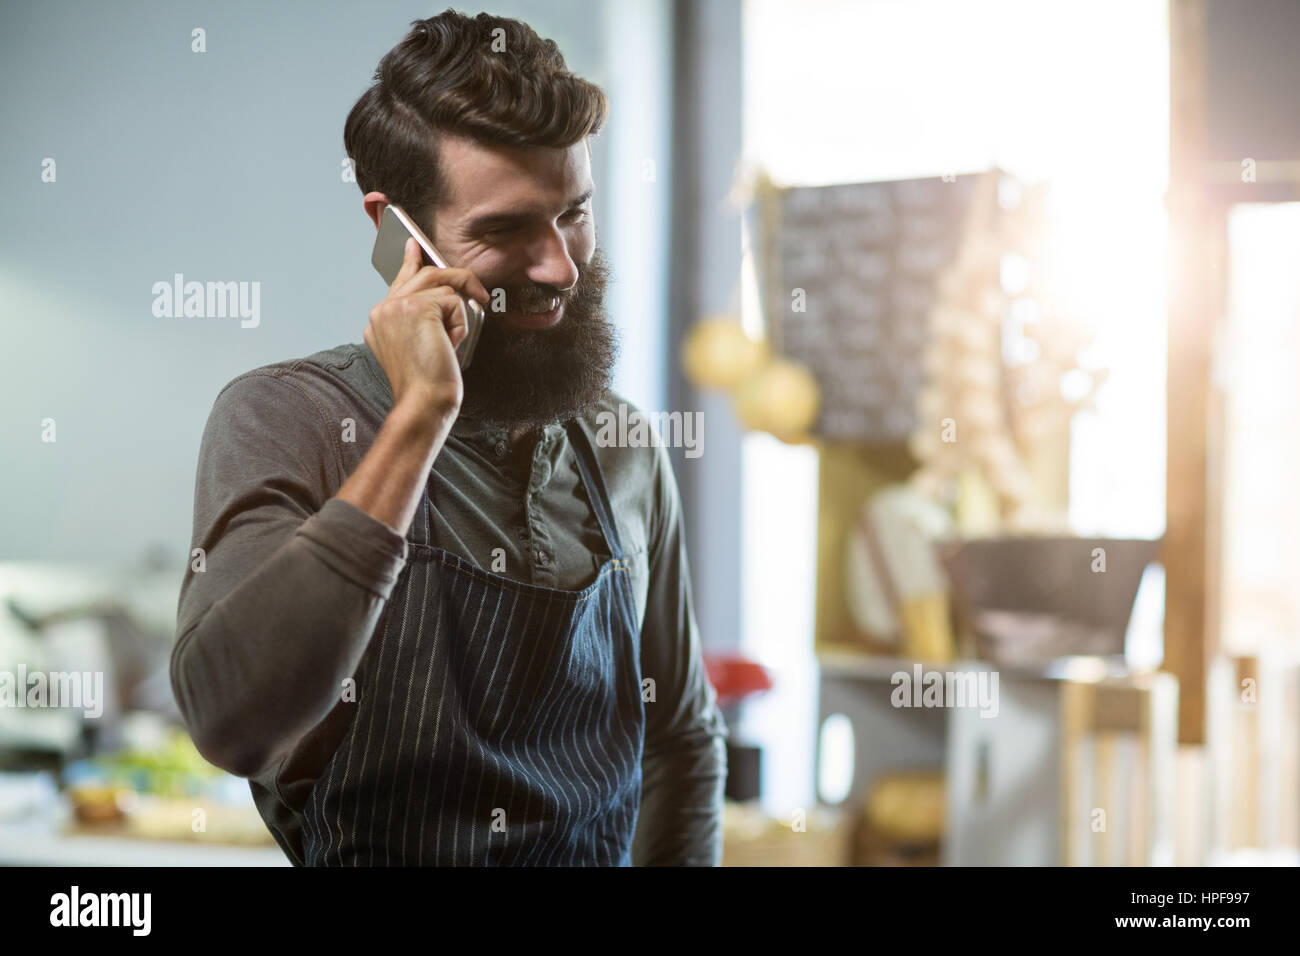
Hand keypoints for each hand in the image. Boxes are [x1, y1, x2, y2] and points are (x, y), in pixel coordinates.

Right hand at [363, 237, 489, 421]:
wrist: (423, 401)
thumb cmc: (426, 383)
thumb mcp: (419, 345)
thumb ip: (421, 318)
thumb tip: (445, 294)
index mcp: (379, 319)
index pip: (399, 282)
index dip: (411, 263)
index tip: (414, 246)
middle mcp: (382, 310)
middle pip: (424, 275)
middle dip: (457, 280)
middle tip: (478, 291)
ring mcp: (395, 306)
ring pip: (442, 286)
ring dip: (458, 313)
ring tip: (454, 340)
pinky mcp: (416, 307)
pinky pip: (454, 302)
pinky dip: (460, 325)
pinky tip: (449, 345)